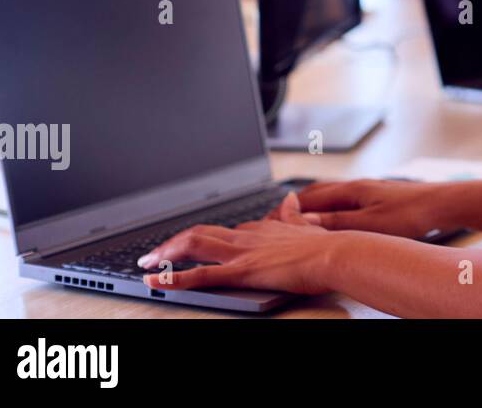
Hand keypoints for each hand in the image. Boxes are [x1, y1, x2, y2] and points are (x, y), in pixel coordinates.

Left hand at [139, 193, 338, 294]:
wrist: (335, 253)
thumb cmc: (325, 245)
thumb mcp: (305, 225)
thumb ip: (292, 214)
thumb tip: (289, 199)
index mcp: (260, 228)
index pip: (223, 230)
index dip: (201, 238)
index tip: (188, 244)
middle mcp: (246, 236)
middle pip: (199, 233)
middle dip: (171, 243)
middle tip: (152, 254)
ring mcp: (241, 252)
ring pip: (193, 246)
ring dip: (165, 254)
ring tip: (146, 264)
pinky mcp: (241, 271)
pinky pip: (200, 274)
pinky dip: (173, 278)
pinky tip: (156, 281)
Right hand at [274, 178, 446, 238]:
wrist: (442, 204)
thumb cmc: (411, 213)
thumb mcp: (370, 223)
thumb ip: (336, 223)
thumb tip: (304, 221)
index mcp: (351, 190)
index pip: (307, 198)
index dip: (284, 211)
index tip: (267, 221)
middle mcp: (356, 186)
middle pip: (315, 193)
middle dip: (292, 206)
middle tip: (274, 221)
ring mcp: (367, 190)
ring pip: (329, 195)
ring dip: (310, 206)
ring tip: (295, 218)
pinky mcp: (377, 197)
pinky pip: (343, 200)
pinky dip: (328, 208)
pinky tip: (331, 217)